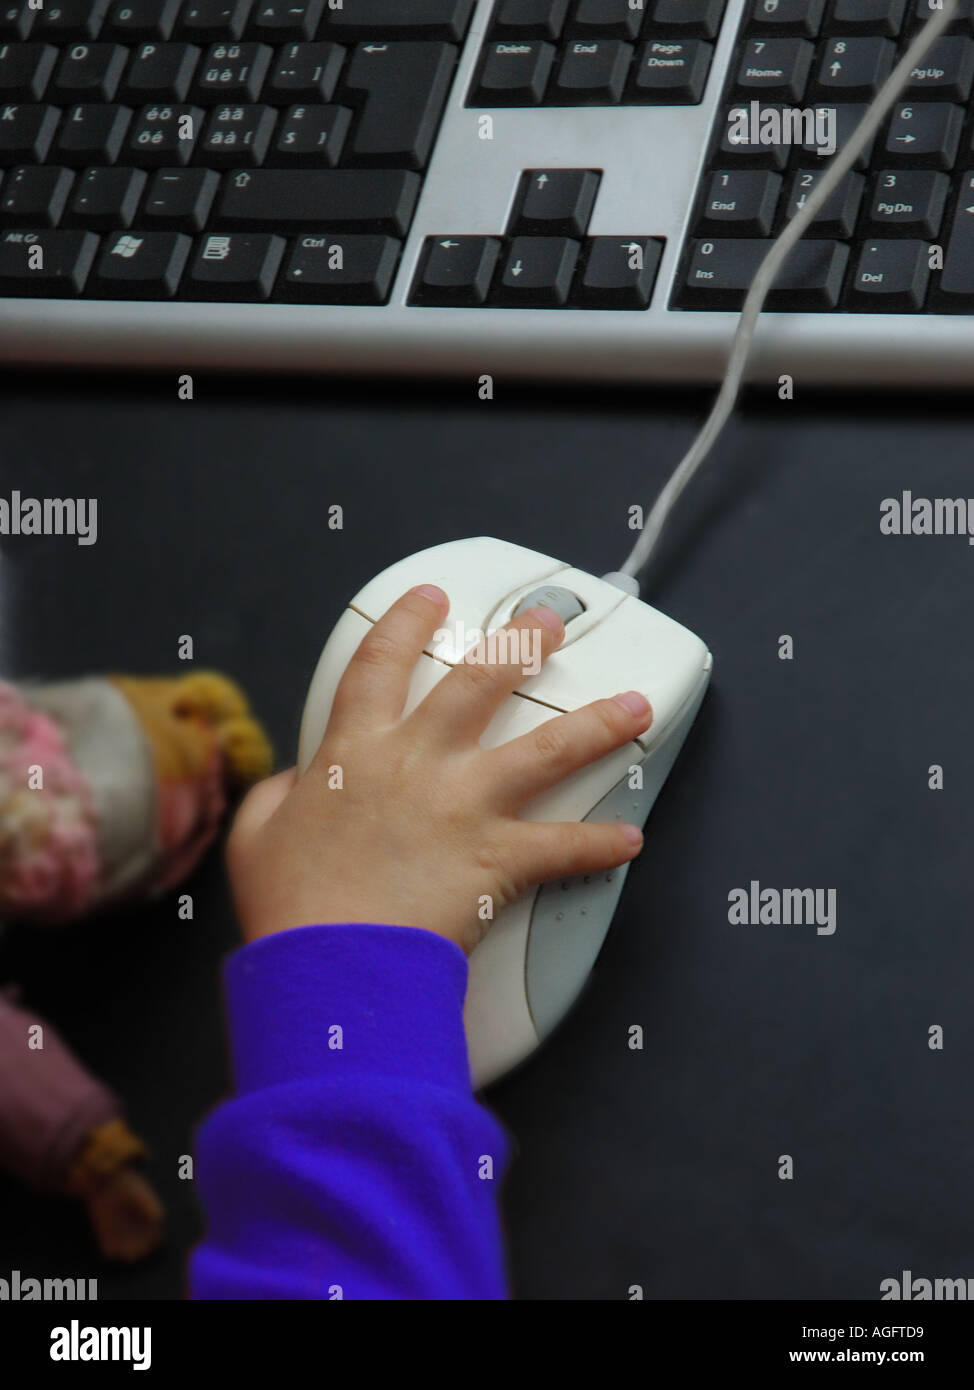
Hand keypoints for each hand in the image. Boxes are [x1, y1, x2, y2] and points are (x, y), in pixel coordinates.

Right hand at [227, 585, 652, 954]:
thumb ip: (277, 796)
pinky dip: (600, 845)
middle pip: (480, 682)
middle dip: (521, 642)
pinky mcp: (497, 858)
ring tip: (634, 704)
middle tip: (548, 621)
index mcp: (355, 751)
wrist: (331, 967)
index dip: (406, 623)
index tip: (430, 600)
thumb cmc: (290, 909)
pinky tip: (629, 838)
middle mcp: (417, 764)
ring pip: (546, 748)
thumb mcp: (256, 837)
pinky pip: (564, 847)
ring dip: (596, 723)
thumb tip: (296, 782)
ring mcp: (464, 807)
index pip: (381, 663)